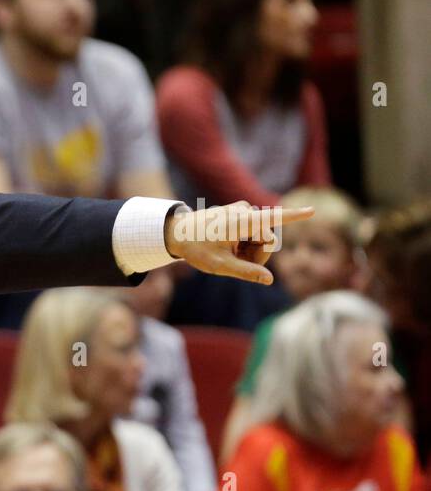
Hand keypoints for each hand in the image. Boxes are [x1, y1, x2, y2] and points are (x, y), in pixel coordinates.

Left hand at [164, 202, 313, 283]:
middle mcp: (245, 211)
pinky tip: (230, 246)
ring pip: (262, 236)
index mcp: (241, 221)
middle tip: (237, 263)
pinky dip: (246, 242)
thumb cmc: (196, 248)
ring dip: (251, 249)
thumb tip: (269, 280)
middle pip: (269, 239)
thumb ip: (246, 272)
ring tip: (230, 254)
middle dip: (258, 255)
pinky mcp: (240, 212)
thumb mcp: (219, 265)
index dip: (295, 216)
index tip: (313, 210)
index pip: (274, 219)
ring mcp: (243, 210)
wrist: (176, 232)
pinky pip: (254, 230)